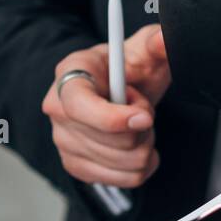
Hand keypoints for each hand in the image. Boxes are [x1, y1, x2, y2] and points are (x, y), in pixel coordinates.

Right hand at [42, 25, 168, 187]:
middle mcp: (58, 109)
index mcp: (69, 74)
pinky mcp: (76, 166)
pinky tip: (136, 145)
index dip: (115, 119)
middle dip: (142, 127)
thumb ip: (156, 43)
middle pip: (112, 141)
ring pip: (125, 163)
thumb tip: (162, 40)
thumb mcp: (145, 49)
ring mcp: (63, 141)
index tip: (145, 117)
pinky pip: (125, 180)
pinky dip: (141, 166)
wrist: (122, 90)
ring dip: (144, 145)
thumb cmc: (129, 68)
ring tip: (136, 124)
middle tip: (139, 108)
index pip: (80, 107)